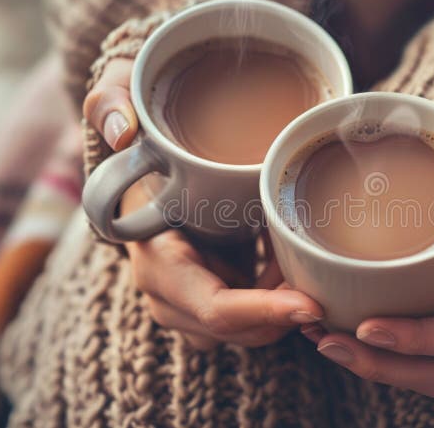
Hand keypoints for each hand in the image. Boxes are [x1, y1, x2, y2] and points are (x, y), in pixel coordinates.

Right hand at [83, 60, 323, 349]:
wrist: (141, 172)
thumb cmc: (142, 141)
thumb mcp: (123, 110)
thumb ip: (111, 99)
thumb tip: (119, 127)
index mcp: (155, 261)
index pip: (215, 308)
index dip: (265, 311)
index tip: (312, 303)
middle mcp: (167, 299)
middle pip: (243, 330)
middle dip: (287, 307)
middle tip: (322, 263)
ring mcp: (185, 312)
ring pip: (252, 332)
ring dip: (285, 302)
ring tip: (303, 254)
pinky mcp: (206, 310)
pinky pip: (252, 322)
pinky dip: (277, 298)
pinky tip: (289, 262)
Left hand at [302, 124, 433, 397]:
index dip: (420, 341)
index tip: (370, 326)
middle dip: (379, 365)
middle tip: (329, 341)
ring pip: (406, 369)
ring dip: (359, 361)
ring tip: (315, 334)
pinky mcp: (408, 314)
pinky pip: (385, 349)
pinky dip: (350, 343)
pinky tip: (314, 320)